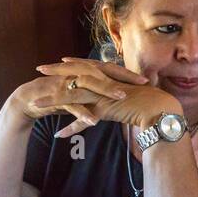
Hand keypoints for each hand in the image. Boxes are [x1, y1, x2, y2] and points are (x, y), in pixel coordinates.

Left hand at [26, 58, 178, 137]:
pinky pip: (84, 119)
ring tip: (35, 104)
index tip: (60, 61)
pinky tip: (58, 135)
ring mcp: (104, 95)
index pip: (88, 65)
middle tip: (39, 70)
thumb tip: (118, 94)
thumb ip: (122, 93)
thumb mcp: (133, 95)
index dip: (73, 63)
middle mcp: (105, 82)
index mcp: (112, 77)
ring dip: (52, 101)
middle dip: (56, 73)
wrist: (162, 109)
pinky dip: (71, 128)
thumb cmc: (152, 102)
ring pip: (73, 96)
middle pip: (75, 75)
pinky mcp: (105, 109)